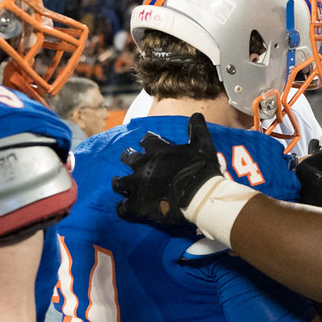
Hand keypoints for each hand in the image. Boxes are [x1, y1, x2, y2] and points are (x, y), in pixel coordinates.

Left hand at [113, 113, 221, 227]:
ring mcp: (138, 186)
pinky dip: (122, 208)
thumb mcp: (202, 143)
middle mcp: (143, 166)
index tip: (145, 141)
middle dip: (128, 157)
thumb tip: (196, 114)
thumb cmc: (200, 168)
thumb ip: (197, 128)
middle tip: (128, 158)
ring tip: (119, 182)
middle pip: (128, 158)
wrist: (198, 195)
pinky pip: (123, 208)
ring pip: (120, 183)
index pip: (147, 140)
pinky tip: (123, 207)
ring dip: (119, 182)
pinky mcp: (137, 205)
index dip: (146, 141)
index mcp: (157, 151)